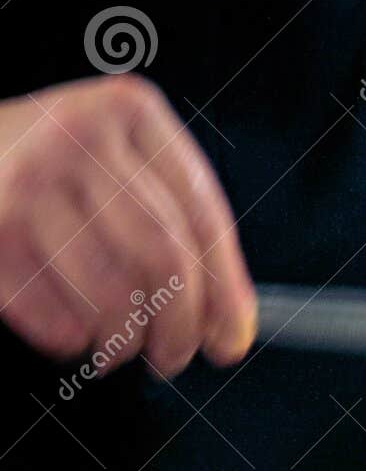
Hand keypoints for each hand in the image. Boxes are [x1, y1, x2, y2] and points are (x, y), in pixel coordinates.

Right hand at [0, 75, 255, 374]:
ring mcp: (28, 182)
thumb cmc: (55, 174)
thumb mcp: (121, 171)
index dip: (224, 293)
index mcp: (128, 111)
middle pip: (164, 261)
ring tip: (118, 348)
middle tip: (171, 359)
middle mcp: (78, 136)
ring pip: (113, 300)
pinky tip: (71, 330)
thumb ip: (181, 235)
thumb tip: (232, 337)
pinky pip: (58, 320)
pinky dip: (73, 343)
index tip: (230, 343)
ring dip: (124, 346)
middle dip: (178, 330)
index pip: (201, 217)